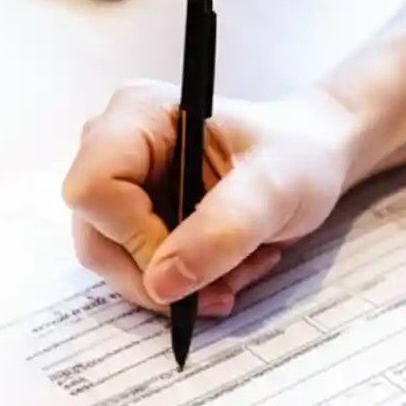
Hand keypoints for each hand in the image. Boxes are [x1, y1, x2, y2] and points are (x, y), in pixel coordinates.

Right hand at [62, 80, 357, 316]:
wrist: (311, 159)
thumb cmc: (296, 155)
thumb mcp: (274, 190)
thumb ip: (222, 231)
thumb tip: (161, 283)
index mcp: (138, 115)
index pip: (94, 189)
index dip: (134, 237)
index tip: (189, 261)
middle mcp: (114, 144)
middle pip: (96, 234)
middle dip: (158, 275)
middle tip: (220, 289)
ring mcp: (119, 181)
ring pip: (112, 259)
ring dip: (176, 285)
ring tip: (234, 273)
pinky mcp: (131, 212)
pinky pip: (134, 267)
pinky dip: (180, 283)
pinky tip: (224, 269)